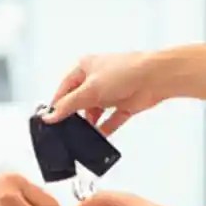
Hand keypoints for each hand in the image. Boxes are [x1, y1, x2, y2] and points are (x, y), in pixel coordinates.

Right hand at [43, 52, 163, 134]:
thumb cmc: (124, 72)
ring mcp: (111, 92)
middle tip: (66, 130)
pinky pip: (111, 120)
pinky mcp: (124, 104)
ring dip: (90, 123)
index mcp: (85, 67)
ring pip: (95, 112)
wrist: (156, 77)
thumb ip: (69, 105)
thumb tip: (50, 116)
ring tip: (83, 135)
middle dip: (75, 115)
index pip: (65, 88)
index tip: (50, 120)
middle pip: (79, 101)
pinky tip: (98, 137)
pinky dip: (105, 128)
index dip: (57, 104)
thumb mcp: (89, 90)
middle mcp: (97, 79)